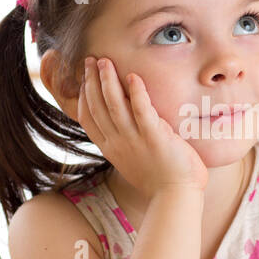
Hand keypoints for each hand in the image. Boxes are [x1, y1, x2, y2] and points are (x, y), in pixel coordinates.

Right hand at [78, 56, 207, 201]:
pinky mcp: (155, 136)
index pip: (88, 118)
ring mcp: (135, 139)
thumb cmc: (160, 182)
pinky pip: (141, 109)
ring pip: (113, 103)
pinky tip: (133, 75)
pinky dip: (136, 92)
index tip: (84, 79)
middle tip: (89, 60)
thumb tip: (127, 129)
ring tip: (104, 61)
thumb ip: (127, 143)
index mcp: (111, 149)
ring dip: (107, 80)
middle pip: (96, 106)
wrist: (175, 197)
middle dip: (91, 80)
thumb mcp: (134, 161)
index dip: (83, 96)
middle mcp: (118, 143)